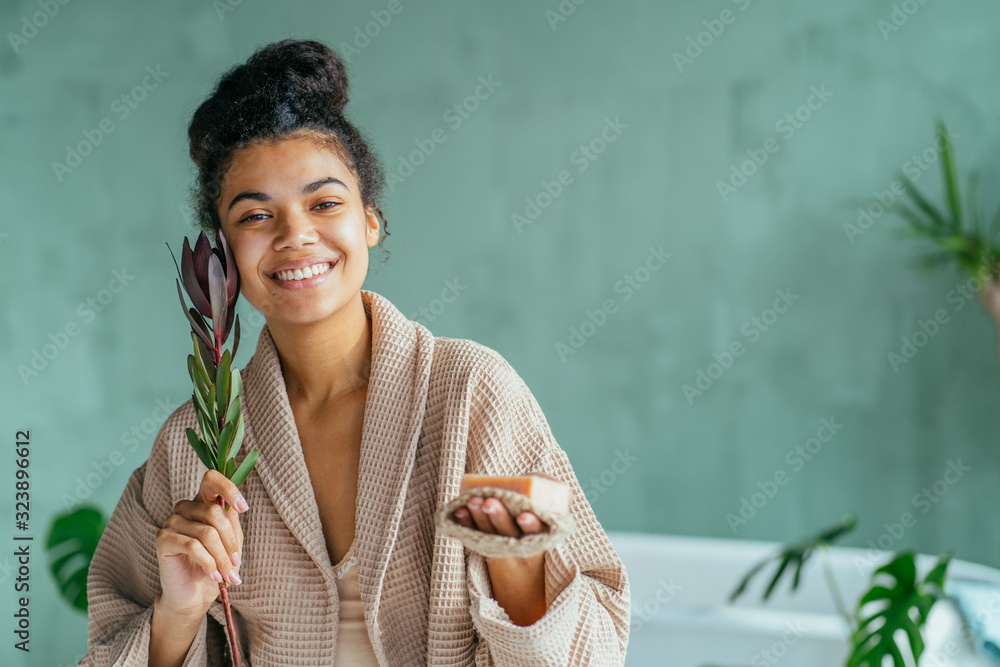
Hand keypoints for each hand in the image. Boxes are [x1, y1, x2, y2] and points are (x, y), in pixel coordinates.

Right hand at [154, 470, 247, 619]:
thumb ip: (231, 523)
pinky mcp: (162, 538)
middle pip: (215, 512)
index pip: (211, 479)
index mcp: (202, 503)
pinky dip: (209, 563)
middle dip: (231, 541)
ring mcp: (172, 521)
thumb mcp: (231, 543)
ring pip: (207, 533)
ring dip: (222, 557)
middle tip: (236, 562)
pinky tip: (213, 575)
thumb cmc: (215, 566)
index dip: (229, 489)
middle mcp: (185, 507)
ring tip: (228, 574)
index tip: (243, 508)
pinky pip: (193, 546)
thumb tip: (235, 507)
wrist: (194, 596)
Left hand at [453, 495, 547, 537]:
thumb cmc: (541, 513)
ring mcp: (500, 545)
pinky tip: (460, 510)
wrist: (527, 546)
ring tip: (472, 501)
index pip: (537, 531)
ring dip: (478, 516)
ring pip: (488, 533)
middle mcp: (519, 543)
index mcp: (540, 533)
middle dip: (498, 516)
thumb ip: (552, 488)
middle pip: (508, 531)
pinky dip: (466, 522)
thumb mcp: (554, 504)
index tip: (522, 516)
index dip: (530, 524)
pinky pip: (473, 534)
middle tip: (489, 503)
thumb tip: (536, 476)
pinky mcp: (484, 542)